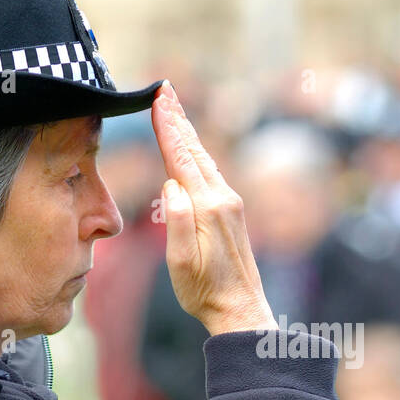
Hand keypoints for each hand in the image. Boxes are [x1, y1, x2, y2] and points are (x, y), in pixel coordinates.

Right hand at [151, 81, 277, 335]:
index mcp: (207, 207)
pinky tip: (190, 148)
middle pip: (195, 150)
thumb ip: (177, 220)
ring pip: (203, 159)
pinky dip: (195, 152)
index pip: (181, 158)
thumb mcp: (181, 261)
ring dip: (187, 132)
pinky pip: (209, 172)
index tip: (158, 98)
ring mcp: (230, 204)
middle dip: (178, 119)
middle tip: (164, 89)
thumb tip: (170, 184)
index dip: (167, 127)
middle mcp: (222, 199)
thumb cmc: (205, 291)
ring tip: (173, 109)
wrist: (241, 309)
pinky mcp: (231, 212)